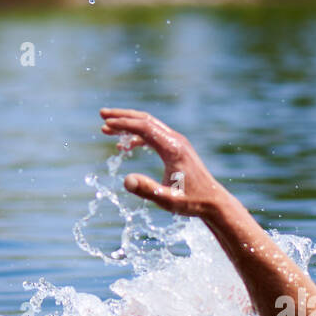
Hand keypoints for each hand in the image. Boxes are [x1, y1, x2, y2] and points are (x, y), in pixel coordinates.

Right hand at [99, 108, 233, 217]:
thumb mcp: (168, 200)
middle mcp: (175, 141)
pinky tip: (126, 146)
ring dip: (129, 124)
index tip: (105, 124)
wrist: (213, 201)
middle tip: (101, 114)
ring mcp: (177, 143)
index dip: (123, 124)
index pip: (144, 128)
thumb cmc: (192, 202)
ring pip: (149, 125)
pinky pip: (154, 135)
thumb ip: (147, 190)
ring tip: (107, 128)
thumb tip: (125, 180)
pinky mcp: (177, 148)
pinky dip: (138, 136)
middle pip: (145, 120)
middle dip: (122, 116)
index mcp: (172, 149)